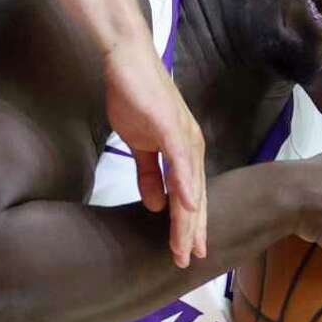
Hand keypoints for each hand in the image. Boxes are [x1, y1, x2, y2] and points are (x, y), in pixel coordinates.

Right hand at [101, 36, 206, 266]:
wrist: (126, 60)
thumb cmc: (134, 97)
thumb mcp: (140, 144)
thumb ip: (150, 174)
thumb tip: (157, 204)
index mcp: (184, 151)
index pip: (190, 196)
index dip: (189, 226)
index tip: (186, 252)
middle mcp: (191, 146)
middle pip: (195, 197)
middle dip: (192, 231)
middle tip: (188, 261)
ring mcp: (183, 136)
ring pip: (190, 185)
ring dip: (188, 218)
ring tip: (185, 245)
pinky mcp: (170, 125)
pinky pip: (179, 159)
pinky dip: (184, 183)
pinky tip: (186, 205)